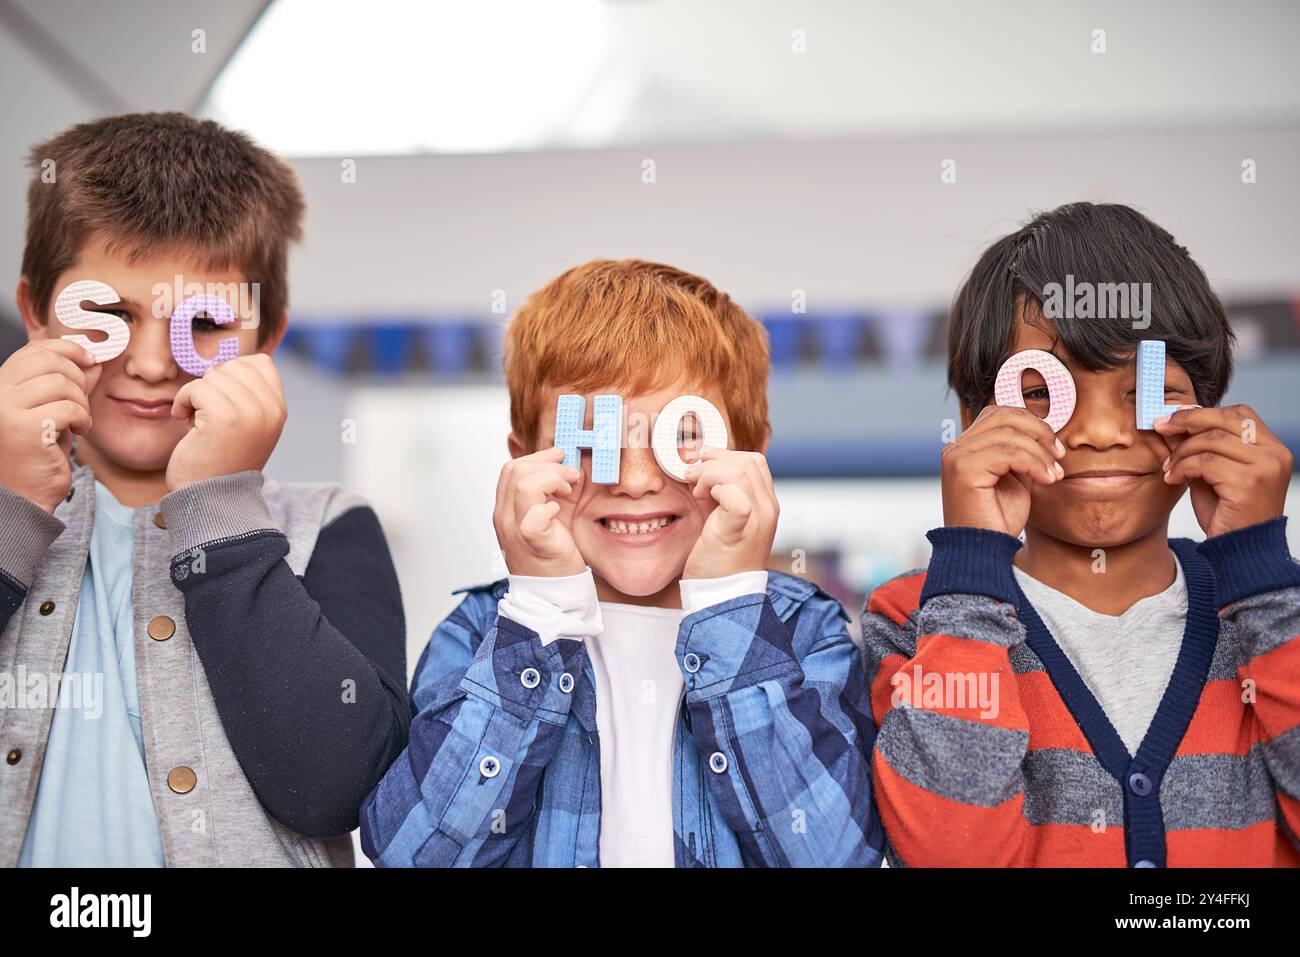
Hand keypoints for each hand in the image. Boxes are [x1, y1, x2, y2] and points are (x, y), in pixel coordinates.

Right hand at [0, 339, 99, 511]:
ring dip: (82, 403)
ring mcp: (6, 409)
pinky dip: (83, 418)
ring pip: (63, 384)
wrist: (23, 496)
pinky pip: (70, 408)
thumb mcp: (53, 413)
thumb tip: (93, 361)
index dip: (66, 349)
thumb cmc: (37, 456)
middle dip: (78, 377)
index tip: (89, 358)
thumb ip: (69, 386)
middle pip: (50, 361)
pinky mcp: (24, 428)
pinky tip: (77, 432)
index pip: (33, 350)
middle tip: (82, 403)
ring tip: (78, 423)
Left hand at [166, 354, 286, 490]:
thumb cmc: (220, 461)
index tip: (222, 400)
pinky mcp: (224, 417)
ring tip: (198, 421)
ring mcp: (250, 412)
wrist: (210, 499)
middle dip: (213, 384)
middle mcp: (270, 409)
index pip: (260, 363)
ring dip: (196, 395)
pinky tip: (185, 421)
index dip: (233, 374)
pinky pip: (196, 388)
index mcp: (279, 410)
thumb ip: (247, 395)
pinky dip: (183, 401)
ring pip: (213, 376)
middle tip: (208, 413)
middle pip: (234, 366)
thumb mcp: (248, 426)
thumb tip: (221, 362)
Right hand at [493, 446, 585, 576]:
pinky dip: (550, 508)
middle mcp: (504, 518)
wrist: (550, 595)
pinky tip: (559, 513)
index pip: (511, 469)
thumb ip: (544, 496)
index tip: (560, 457)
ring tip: (568, 491)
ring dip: (552, 480)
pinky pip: (535, 516)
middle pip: (515, 470)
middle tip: (570, 476)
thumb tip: (563, 467)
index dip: (537, 457)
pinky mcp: (534, 543)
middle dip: (548, 465)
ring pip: (523, 485)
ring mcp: (515, 531)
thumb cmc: (551, 557)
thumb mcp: (543, 520)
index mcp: (505, 510)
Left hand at [682, 448, 778, 579]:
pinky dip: (714, 488)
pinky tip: (702, 501)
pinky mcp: (741, 528)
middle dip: (715, 463)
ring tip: (697, 494)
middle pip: (748, 462)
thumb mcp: (722, 519)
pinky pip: (734, 494)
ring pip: (740, 471)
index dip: (727, 456)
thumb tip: (702, 466)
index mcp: (766, 505)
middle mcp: (768, 509)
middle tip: (694, 480)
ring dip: (710, 475)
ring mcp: (758, 518)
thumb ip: (719, 494)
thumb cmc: (719, 561)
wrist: (722, 595)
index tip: (703, 464)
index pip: (755, 462)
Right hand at [940, 405, 1064, 536]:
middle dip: (1039, 432)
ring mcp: (956, 457)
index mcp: (965, 447)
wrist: (982, 552)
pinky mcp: (963, 469)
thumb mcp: (1015, 479)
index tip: (1055, 449)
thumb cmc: (997, 521)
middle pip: (1004, 416)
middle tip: (1059, 456)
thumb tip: (1044, 431)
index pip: (999, 414)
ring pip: (1009, 435)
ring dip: (1040, 453)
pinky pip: (1008, 453)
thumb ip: (1021, 453)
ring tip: (1054, 475)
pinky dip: (1034, 463)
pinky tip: (1046, 479)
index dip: (1032, 423)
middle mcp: (955, 448)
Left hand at [1155, 404, 1290, 537]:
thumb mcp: (1212, 472)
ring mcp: (1266, 467)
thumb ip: (1200, 447)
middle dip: (1187, 422)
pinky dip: (1183, 468)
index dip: (1202, 412)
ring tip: (1169, 467)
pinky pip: (1205, 462)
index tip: (1172, 418)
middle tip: (1160, 427)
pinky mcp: (1249, 482)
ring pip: (1211, 440)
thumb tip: (1171, 421)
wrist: (1239, 549)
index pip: (1238, 413)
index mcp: (1272, 447)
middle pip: (1225, 419)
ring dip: (1181, 452)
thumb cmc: (1228, 512)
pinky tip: (1174, 479)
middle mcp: (1275, 453)